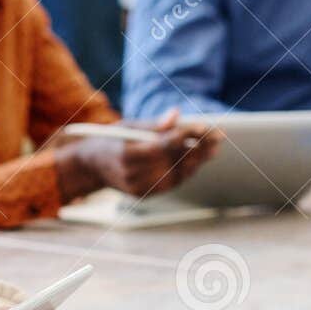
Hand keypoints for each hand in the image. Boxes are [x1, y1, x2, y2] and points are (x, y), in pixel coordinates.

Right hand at [55, 109, 221, 200]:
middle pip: (175, 161)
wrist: (91, 167)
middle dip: (200, 147)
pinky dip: (187, 169)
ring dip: (198, 160)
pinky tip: (199, 158)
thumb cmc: (112, 140)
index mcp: (127, 156)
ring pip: (178, 174)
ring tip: (214, 146)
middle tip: (219, 135)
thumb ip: (153, 124)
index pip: (164, 145)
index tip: (205, 125)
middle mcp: (134, 176)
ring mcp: (141, 188)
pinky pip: (173, 182)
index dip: (186, 135)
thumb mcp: (128, 126)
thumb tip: (177, 115)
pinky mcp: (146, 194)